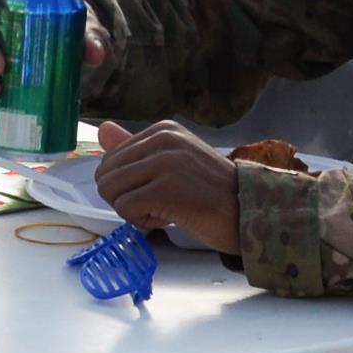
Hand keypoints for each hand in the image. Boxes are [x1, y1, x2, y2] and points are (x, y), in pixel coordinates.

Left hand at [92, 121, 244, 255]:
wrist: (250, 211)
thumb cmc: (211, 192)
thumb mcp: (172, 162)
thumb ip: (135, 148)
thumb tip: (102, 129)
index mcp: (163, 130)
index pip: (111, 159)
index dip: (130, 185)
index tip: (161, 189)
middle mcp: (163, 139)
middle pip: (106, 176)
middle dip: (126, 198)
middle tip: (161, 203)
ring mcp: (165, 163)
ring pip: (112, 192)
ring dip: (134, 211)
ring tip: (167, 208)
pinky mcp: (166, 189)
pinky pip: (125, 209)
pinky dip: (143, 222)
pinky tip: (171, 217)